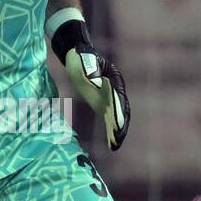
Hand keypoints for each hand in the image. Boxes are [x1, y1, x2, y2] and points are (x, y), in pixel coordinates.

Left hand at [52, 16, 129, 150]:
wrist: (78, 55)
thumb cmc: (81, 56)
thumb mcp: (84, 61)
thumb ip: (91, 69)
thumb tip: (97, 81)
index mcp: (114, 79)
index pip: (118, 98)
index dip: (118, 112)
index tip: (117, 124)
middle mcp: (116, 90)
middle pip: (121, 110)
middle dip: (120, 126)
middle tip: (117, 139)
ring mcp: (111, 98)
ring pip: (118, 117)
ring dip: (117, 131)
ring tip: (115, 145)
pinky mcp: (103, 104)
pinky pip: (109, 119)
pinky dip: (111, 130)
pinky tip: (111, 143)